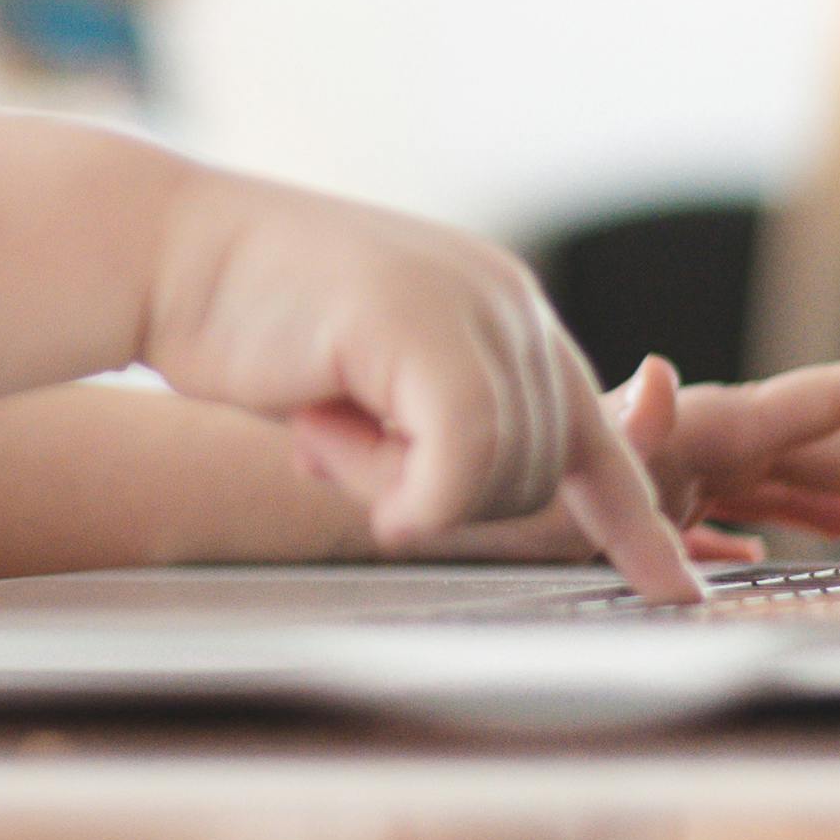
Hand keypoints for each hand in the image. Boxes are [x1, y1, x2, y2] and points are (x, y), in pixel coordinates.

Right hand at [141, 169, 706, 597]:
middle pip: (539, 478)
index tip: (678, 585)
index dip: (636, 519)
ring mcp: (481, 309)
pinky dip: (403, 488)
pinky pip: (463, 465)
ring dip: (394, 480)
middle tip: (332, 436)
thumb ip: (431, 423)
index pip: (597, 432)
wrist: (161, 254)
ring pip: (499, 479)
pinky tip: (323, 445)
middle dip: (434, 492)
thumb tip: (455, 494)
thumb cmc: (243, 323)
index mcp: (502, 311)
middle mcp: (511, 302)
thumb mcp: (367, 383)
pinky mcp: (434, 332)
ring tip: (316, 413)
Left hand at [425, 355, 839, 570]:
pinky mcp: (612, 517)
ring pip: (749, 485)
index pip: (775, 409)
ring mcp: (645, 480)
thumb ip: (626, 423)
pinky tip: (751, 554)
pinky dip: (735, 532)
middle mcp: (665, 448)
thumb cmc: (465, 464)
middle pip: (783, 449)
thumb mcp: (545, 449)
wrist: (396, 473)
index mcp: (670, 430)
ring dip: (809, 499)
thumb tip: (658, 380)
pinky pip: (694, 521)